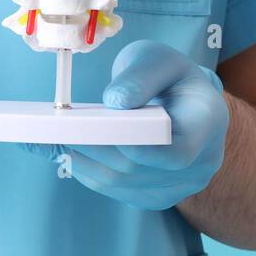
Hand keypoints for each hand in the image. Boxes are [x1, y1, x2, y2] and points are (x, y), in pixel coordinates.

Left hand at [23, 40, 228, 209]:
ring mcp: (179, 186)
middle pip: (138, 168)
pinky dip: (87, 171)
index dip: (136, 149)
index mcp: (207, 125)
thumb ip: (140, 76)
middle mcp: (200, 164)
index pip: (176, 153)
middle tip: (52, 131)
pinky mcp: (156, 196)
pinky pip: (117, 190)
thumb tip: (114, 103)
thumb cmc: (171, 77)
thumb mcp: (159, 59)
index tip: (97, 130)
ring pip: (122, 183)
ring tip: (48, 139)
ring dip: (81, 161)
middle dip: (92, 147)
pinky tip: (65, 152)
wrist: (185, 105)